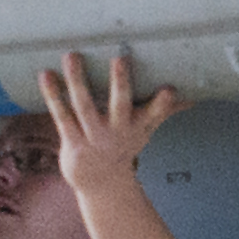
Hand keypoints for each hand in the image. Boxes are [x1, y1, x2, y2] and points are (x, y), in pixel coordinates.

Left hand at [38, 51, 186, 191]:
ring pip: (84, 106)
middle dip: (121, 83)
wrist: (101, 182)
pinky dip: (53, 95)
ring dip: (78, 81)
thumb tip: (192, 97)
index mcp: (137, 126)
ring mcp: (92, 137)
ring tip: (72, 56)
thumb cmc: (124, 146)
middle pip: (119, 104)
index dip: (163, 103)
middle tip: (120, 58)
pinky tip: (46, 75)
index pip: (154, 113)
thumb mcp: (146, 129)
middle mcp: (116, 131)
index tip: (169, 90)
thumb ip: (165, 110)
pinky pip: (61, 115)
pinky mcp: (71, 142)